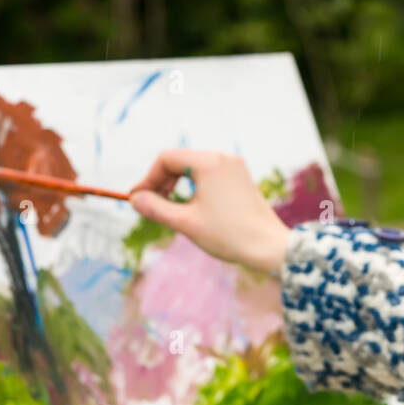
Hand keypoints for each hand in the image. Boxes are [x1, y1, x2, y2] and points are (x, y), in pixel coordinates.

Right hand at [128, 149, 291, 274]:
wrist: (269, 247)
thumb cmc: (228, 235)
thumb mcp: (185, 222)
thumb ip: (156, 208)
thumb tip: (134, 199)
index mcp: (210, 163)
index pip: (166, 159)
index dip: (147, 178)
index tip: (136, 199)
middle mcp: (224, 158)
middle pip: (180, 161)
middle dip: (161, 182)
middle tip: (149, 206)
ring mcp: (235, 166)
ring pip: (194, 168)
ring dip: (176, 185)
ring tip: (167, 209)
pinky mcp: (241, 178)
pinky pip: (209, 175)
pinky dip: (193, 186)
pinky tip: (189, 207)